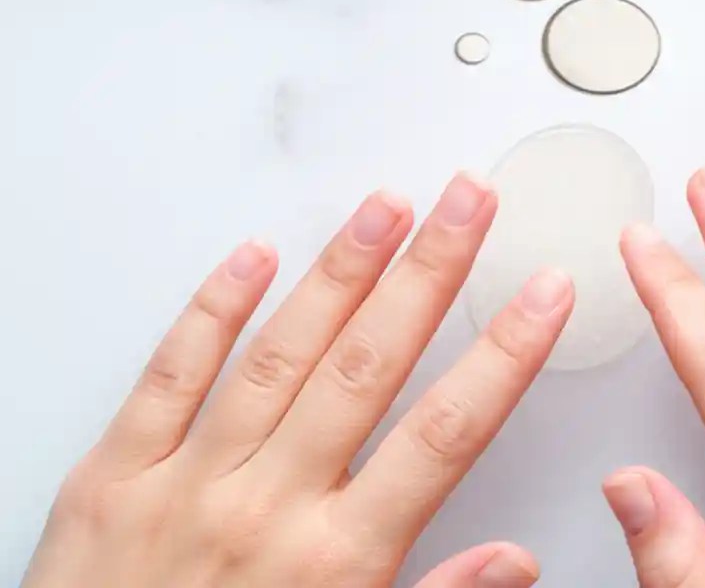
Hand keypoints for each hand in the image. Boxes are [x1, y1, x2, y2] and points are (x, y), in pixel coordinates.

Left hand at [23, 175, 573, 587]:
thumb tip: (516, 562)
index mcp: (339, 562)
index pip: (446, 434)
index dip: (504, 354)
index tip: (545, 294)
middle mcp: (269, 508)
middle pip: (369, 367)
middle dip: (429, 272)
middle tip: (468, 201)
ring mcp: (186, 483)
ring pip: (280, 356)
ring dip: (341, 273)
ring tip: (388, 206)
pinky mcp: (112, 477)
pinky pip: (166, 378)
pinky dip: (211, 312)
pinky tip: (254, 256)